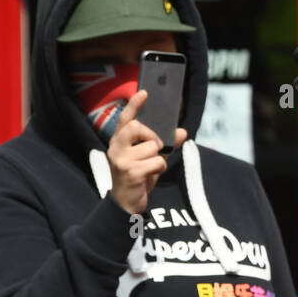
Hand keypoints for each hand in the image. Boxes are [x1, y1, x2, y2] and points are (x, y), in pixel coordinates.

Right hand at [107, 89, 187, 215]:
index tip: (145, 92)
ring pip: (152, 147)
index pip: (125, 119)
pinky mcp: (130, 172)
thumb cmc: (138, 177)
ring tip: (150, 168)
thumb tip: (182, 132)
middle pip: (136, 127)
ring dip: (158, 158)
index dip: (134, 105)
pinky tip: (151, 176)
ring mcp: (121, 160)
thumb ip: (164, 144)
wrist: (126, 203)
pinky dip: (160, 169)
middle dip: (152, 135)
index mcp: (119, 142)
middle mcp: (116, 148)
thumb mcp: (150, 158)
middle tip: (156, 146)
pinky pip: (157, 162)